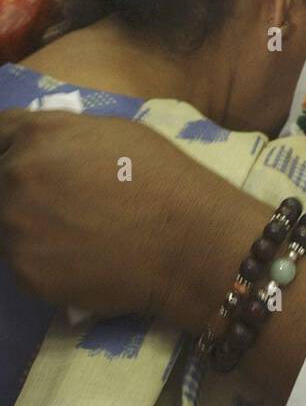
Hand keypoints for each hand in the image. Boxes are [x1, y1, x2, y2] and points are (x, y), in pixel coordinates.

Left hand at [0, 109, 256, 321]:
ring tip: (68, 229)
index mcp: (38, 135)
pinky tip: (75, 255)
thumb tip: (39, 147)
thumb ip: (61, 135)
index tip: (19, 156)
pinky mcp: (24, 273)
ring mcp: (15, 229)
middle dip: (16, 185)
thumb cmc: (162, 177)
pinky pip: (19, 258)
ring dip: (23, 221)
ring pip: (3, 222)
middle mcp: (16, 178)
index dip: (7, 145)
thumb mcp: (111, 132)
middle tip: (53, 199)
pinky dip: (39, 256)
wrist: (187, 241)